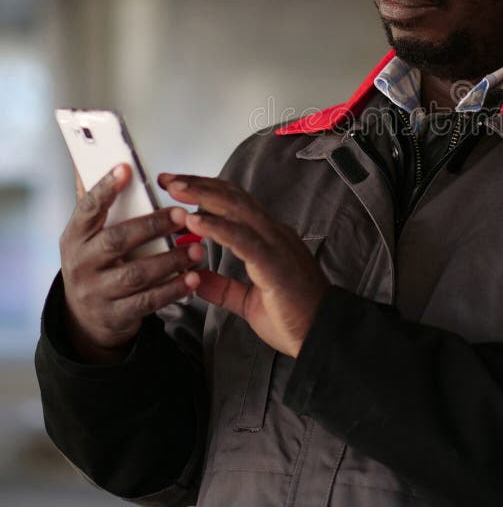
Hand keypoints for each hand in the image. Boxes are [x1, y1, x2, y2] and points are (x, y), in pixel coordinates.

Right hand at [60, 164, 204, 363]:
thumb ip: (97, 204)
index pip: (87, 208)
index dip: (105, 188)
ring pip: (136, 274)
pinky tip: (194, 278)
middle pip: (116, 241)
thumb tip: (89, 160)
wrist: (85, 319)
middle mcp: (81, 264)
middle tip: (183, 214)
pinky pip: (148, 301)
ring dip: (170, 260)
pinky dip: (173, 289)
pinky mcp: (115, 315)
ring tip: (197, 249)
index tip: (126, 169)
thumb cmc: (96, 264)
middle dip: (152, 226)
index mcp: (75, 237)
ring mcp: (96, 292)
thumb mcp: (88, 237)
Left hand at [158, 173, 329, 357]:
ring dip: (203, 196)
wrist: (323, 334)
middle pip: (233, 197)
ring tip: (176, 189)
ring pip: (237, 209)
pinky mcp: (273, 262)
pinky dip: (216, 227)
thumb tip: (196, 279)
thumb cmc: (294, 318)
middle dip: (199, 184)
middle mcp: (273, 234)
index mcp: (269, 239)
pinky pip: (242, 239)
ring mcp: (275, 245)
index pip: (235, 204)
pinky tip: (194, 222)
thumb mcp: (248, 301)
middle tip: (169, 179)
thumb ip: (223, 288)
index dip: (206, 191)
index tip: (177, 187)